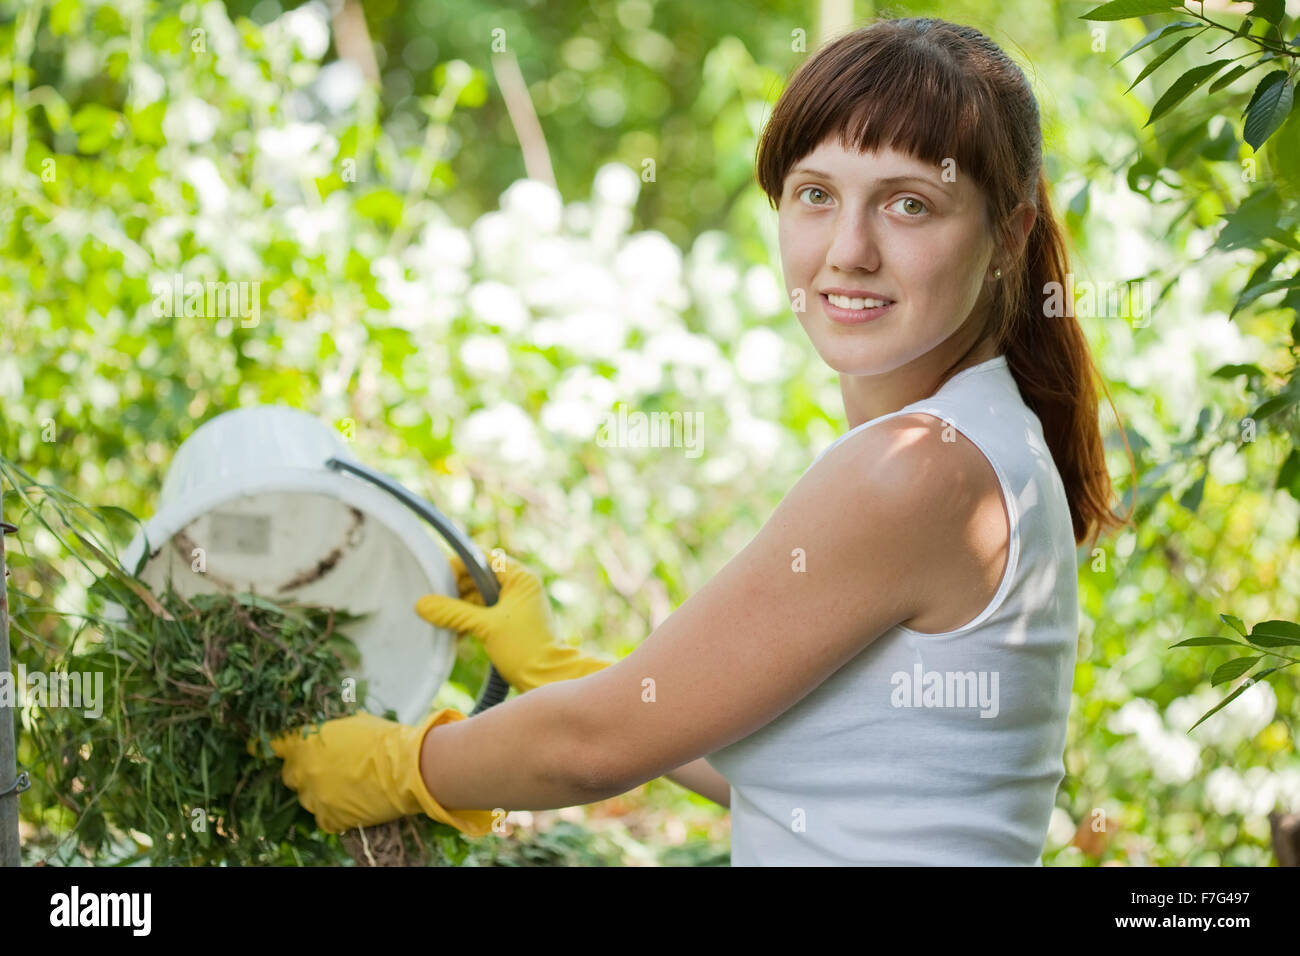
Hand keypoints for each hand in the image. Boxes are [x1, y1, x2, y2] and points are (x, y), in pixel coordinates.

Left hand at [256, 709, 494, 835]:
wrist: (405, 767)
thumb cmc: (383, 738)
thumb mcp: (352, 723)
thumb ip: (329, 730)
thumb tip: (325, 730)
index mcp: (306, 743)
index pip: (275, 745)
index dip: (270, 745)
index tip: (263, 747)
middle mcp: (304, 771)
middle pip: (289, 774)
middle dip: (301, 769)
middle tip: (321, 765)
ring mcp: (316, 797)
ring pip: (305, 796)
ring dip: (317, 790)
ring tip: (340, 784)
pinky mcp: (331, 818)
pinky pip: (322, 817)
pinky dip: (331, 810)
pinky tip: (347, 802)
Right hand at [414, 550, 611, 693]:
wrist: (547, 677)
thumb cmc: (524, 648)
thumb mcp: (485, 627)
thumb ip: (453, 613)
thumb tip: (421, 604)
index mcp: (520, 577)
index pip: (482, 559)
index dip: (458, 567)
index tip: (435, 580)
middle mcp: (519, 585)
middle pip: (478, 577)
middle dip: (455, 590)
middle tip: (433, 603)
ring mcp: (515, 602)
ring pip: (479, 595)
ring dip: (460, 607)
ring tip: (440, 619)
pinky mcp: (511, 619)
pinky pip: (484, 611)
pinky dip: (469, 618)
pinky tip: (453, 632)